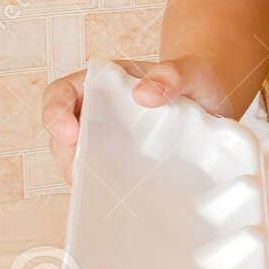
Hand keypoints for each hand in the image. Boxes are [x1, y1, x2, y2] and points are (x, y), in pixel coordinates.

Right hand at [42, 56, 233, 184]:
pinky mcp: (118, 163)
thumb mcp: (191, 72)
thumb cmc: (195, 80)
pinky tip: (118, 197)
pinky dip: (101, 188)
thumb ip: (172, 74)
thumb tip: (144, 94)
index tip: (69, 135)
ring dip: (83, 176)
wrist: (213, 103)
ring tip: (106, 189)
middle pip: (61, 134)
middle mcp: (96, 111)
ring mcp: (105, 139)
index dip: (55, 114)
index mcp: (102, 82)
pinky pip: (99, 177)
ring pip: (76, 160)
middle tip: (84, 174)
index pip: (60, 93)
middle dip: (65, 155)